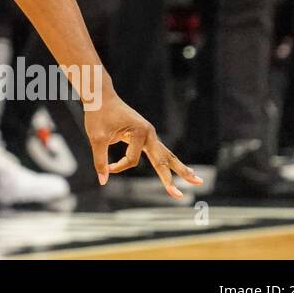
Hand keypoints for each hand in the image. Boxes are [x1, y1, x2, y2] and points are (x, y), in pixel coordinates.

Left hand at [85, 92, 200, 198]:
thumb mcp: (96, 137)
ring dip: (180, 168)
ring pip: (167, 155)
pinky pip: (159, 152)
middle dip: (171, 178)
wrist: (101, 96)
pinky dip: (169, 161)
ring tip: (196, 180)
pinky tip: (182, 169)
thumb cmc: (98, 115)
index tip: (108, 167)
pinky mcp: (146, 136)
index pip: (132, 160)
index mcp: (140, 131)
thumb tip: (103, 181)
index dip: (119, 166)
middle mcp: (149, 133)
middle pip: (164, 159)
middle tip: (179, 196)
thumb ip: (100, 160)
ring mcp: (149, 134)